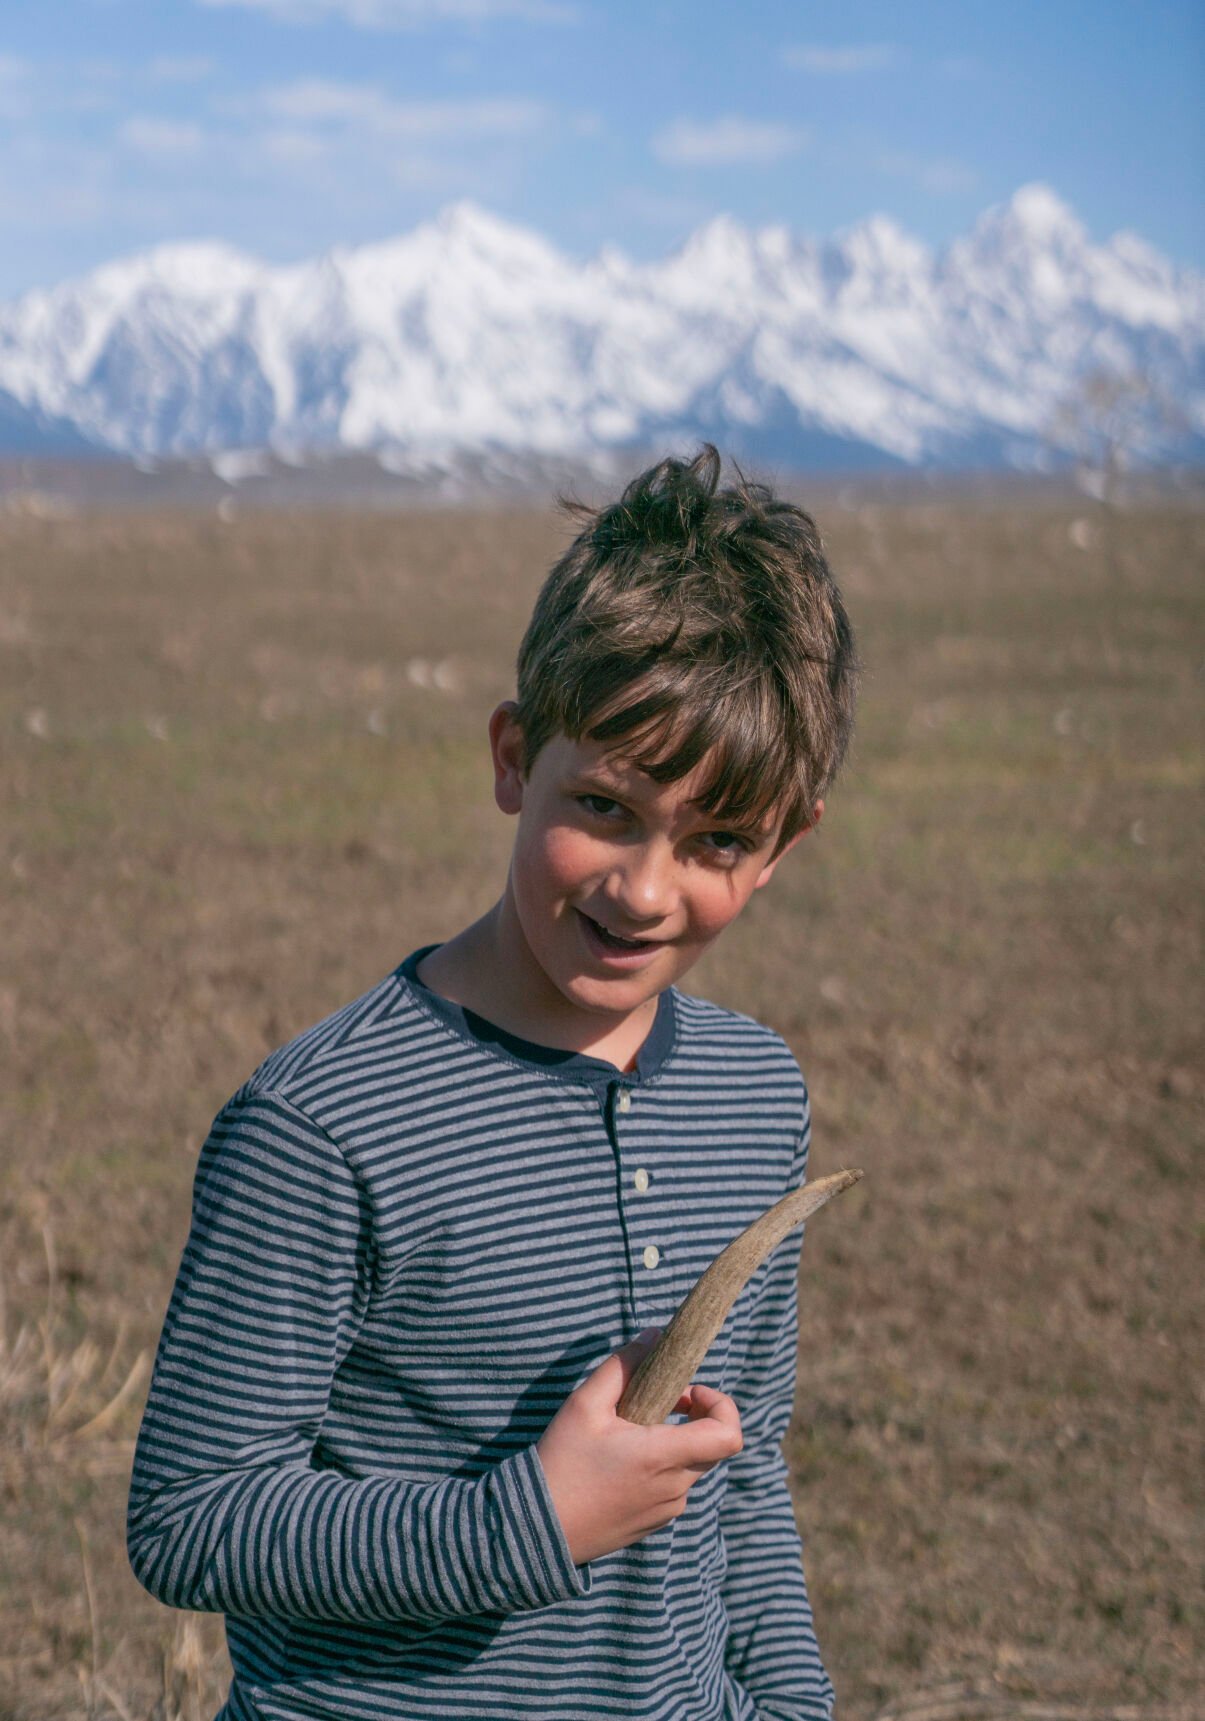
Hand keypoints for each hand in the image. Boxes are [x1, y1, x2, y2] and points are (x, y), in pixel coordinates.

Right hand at [534, 1328, 742, 1566]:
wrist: (537, 1529)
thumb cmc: (562, 1462)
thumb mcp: (585, 1404)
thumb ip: (623, 1365)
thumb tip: (655, 1336)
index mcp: (663, 1457)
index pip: (729, 1435)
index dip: (721, 1405)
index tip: (689, 1391)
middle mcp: (674, 1488)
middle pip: (713, 1445)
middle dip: (696, 1416)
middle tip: (661, 1402)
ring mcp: (666, 1510)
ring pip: (692, 1466)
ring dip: (676, 1441)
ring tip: (631, 1434)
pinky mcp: (654, 1524)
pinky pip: (674, 1487)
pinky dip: (662, 1467)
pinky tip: (623, 1463)